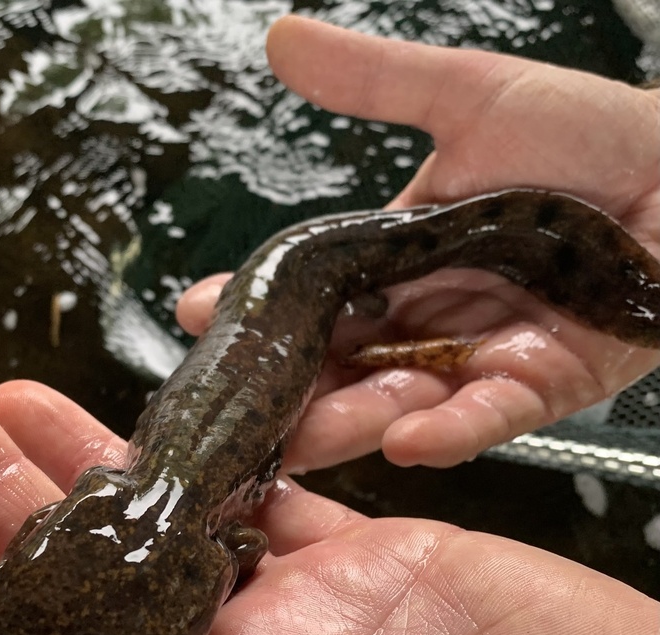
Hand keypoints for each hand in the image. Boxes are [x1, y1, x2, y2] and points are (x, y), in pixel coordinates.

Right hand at [177, 15, 659, 471]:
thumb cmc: (590, 134)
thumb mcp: (470, 97)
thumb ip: (374, 82)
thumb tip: (278, 39)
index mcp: (402, 260)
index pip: (315, 293)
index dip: (260, 307)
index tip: (197, 311)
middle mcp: (430, 319)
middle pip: (348, 364)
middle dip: (291, 392)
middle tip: (234, 415)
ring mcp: (480, 360)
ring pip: (403, 400)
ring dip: (352, 424)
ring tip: (300, 442)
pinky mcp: (539, 388)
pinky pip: (487, 416)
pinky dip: (449, 431)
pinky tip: (406, 441)